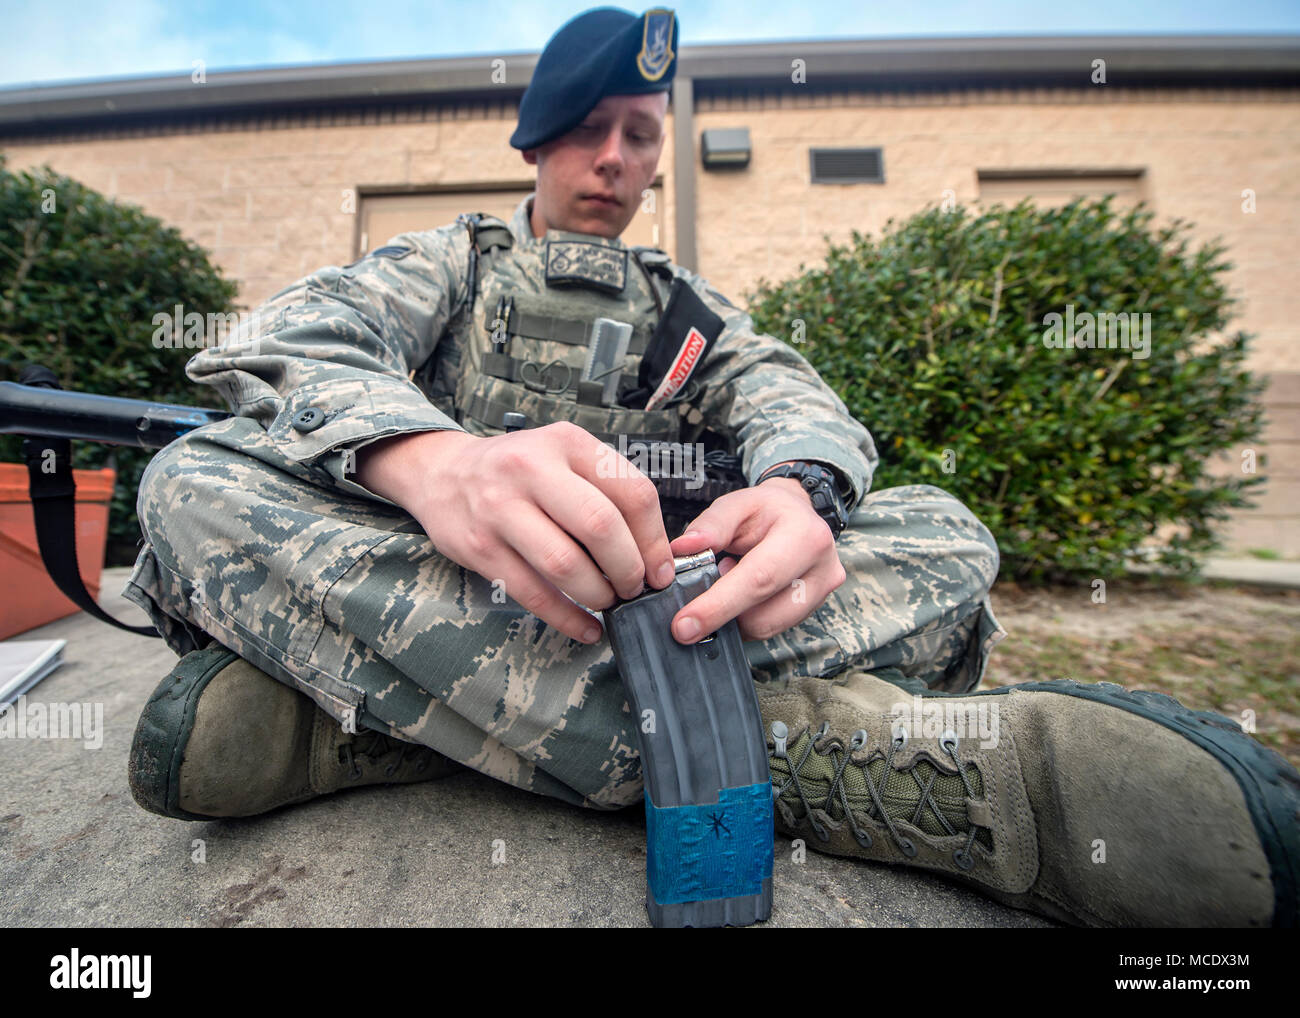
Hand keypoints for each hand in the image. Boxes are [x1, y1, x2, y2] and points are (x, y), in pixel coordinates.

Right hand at [354, 423, 675, 644]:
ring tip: (608, 601)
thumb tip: (655, 554)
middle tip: (634, 587)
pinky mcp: (480, 547)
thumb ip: (607, 491)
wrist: (442, 473)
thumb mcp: (564, 456)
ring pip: (565, 565)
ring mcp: (500, 509)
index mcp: (567, 443)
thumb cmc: (518, 471)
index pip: (631, 492)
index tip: (660, 569)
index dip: (654, 539)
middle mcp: (532, 469)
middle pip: (600, 527)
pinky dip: (567, 618)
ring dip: (598, 594)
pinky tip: (586, 627)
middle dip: (628, 569)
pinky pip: (533, 593)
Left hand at [666, 477, 845, 643]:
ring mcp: (822, 592)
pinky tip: (743, 593)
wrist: (797, 513)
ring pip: (766, 628)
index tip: (684, 624)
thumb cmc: (766, 510)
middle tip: (694, 608)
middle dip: (721, 618)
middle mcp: (823, 568)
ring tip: (730, 581)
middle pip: (764, 615)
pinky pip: (772, 629)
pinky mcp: (815, 608)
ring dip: (736, 616)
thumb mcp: (736, 504)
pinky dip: (747, 617)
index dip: (719, 606)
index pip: (758, 579)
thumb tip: (683, 549)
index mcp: (805, 536)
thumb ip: (709, 526)